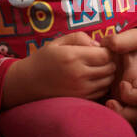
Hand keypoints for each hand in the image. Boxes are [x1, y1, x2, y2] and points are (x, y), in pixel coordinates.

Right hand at [2, 32, 116, 106]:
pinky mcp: (80, 99)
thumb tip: (99, 45)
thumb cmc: (43, 60)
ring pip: (108, 80)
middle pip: (110, 67)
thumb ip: (80, 38)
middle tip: (100, 59)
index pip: (106, 54)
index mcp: (72, 57)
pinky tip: (91, 79)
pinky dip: (101, 85)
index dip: (107, 50)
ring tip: (96, 69)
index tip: (100, 49)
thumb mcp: (57, 42)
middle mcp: (78, 74)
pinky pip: (101, 91)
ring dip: (107, 74)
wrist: (26, 83)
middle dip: (109, 62)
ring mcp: (80, 89)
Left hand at [101, 28, 136, 127]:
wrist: (128, 53)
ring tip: (104, 106)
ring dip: (116, 119)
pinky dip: (107, 117)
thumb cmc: (132, 45)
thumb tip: (111, 44)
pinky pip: (115, 119)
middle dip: (125, 115)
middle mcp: (135, 95)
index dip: (133, 95)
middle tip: (109, 103)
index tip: (122, 83)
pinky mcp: (117, 104)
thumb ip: (123, 40)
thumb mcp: (132, 38)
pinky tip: (96, 107)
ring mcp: (127, 102)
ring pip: (128, 121)